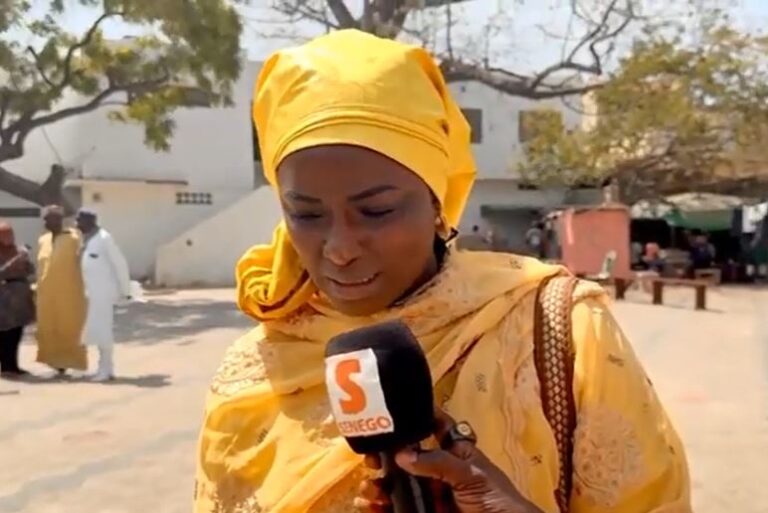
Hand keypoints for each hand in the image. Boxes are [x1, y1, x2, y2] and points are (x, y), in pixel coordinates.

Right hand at [355, 409, 541, 512]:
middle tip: (370, 459)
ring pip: (394, 484)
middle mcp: (437, 472)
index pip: (435, 426)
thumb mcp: (471, 474)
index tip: (394, 408)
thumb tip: (401, 454)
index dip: (418, 415)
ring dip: (377, 484)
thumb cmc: (495, 498)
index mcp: (454, 453)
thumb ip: (438, 462)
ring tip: (369, 488)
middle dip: (383, 456)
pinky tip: (367, 504)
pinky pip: (394, 508)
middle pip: (404, 457)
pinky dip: (376, 506)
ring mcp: (428, 495)